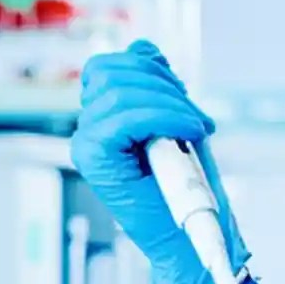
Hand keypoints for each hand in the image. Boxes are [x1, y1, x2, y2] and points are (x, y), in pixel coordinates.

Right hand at [70, 40, 248, 283]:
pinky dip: (167, 117)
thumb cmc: (191, 186)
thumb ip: (158, 86)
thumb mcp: (180, 122)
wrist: (194, 234)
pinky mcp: (93, 159)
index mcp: (106, 117)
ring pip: (119, 91)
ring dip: (171, 103)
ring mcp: (87, 143)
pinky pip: (125, 117)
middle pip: (111, 70)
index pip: (111, 65)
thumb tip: (144, 49)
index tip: (185, 97)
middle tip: (196, 117)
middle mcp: (89, 128)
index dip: (152, 68)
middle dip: (163, 84)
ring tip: (197, 129)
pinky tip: (191, 132)